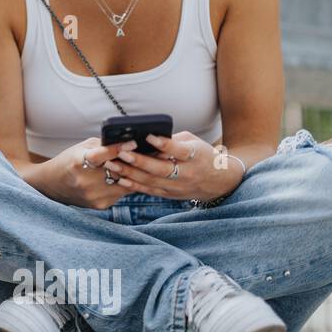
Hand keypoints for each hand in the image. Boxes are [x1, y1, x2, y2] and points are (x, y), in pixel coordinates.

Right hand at [42, 137, 139, 209]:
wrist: (53, 185)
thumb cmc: (69, 161)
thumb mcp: (82, 147)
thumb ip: (103, 145)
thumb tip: (129, 143)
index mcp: (78, 163)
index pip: (101, 155)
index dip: (118, 149)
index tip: (133, 143)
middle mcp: (85, 181)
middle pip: (118, 171)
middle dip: (132, 162)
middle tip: (143, 154)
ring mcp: (93, 195)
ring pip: (124, 183)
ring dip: (132, 174)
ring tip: (139, 165)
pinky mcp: (100, 204)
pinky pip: (121, 193)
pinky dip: (125, 184)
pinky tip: (125, 177)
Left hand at [104, 131, 241, 202]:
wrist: (219, 181)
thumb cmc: (202, 155)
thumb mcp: (193, 143)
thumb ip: (172, 140)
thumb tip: (145, 137)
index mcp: (195, 156)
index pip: (179, 150)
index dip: (163, 144)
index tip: (148, 136)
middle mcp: (187, 174)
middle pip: (161, 169)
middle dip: (139, 161)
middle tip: (120, 152)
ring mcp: (178, 187)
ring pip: (152, 182)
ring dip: (130, 173)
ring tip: (112, 164)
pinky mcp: (170, 195)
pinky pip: (150, 191)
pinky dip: (134, 186)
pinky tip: (119, 179)